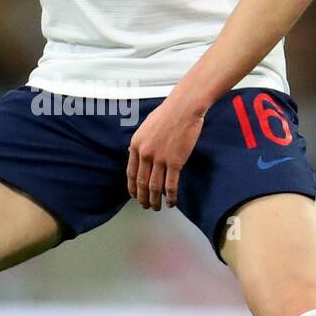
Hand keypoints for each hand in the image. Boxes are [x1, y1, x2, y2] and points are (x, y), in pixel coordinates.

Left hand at [126, 95, 205, 209]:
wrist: (184, 108)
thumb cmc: (167, 114)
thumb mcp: (145, 127)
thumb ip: (140, 143)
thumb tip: (135, 153)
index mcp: (136, 145)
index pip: (131, 172)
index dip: (132, 187)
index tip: (134, 195)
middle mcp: (145, 154)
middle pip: (142, 183)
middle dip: (143, 198)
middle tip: (145, 205)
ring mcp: (160, 159)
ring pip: (155, 187)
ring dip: (155, 200)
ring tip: (157, 207)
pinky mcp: (175, 162)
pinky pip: (171, 185)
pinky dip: (171, 196)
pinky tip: (171, 202)